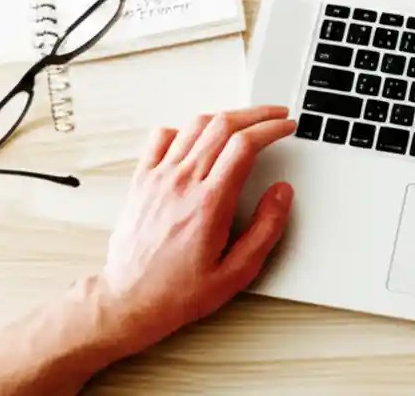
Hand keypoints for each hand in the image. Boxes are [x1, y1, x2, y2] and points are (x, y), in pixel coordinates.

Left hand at [98, 105, 295, 352]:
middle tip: (275, 116)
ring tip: (245, 121)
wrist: (128, 301)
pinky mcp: (142, 180)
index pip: (245, 145)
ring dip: (225, 116)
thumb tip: (282, 193)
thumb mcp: (237, 272)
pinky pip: (161, 137)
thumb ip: (266, 229)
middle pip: (223, 125)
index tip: (286, 127)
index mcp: (209, 203)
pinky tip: (198, 137)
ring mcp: (158, 178)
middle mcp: (182, 183)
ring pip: (195, 125)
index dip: (272, 129)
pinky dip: (185, 128)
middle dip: (256, 114)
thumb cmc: (179, 291)